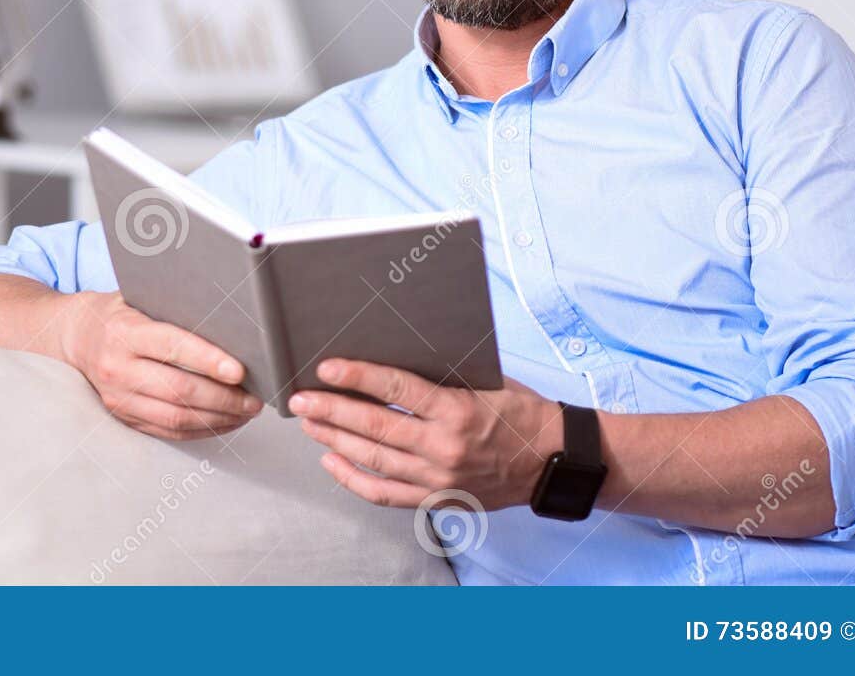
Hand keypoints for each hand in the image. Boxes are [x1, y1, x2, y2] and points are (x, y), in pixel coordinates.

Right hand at [61, 292, 261, 440]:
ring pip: (176, 418)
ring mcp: (119, 398)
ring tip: (247, 411)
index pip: (172, 347)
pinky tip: (225, 421)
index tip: (240, 370)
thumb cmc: (117, 314)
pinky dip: (202, 430)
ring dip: (218, 419)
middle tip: (255, 397)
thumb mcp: (139, 299)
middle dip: (224, 398)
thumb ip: (175, 310)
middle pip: (179, 390)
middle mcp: (118, 368)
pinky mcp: (123, 417)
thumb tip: (229, 320)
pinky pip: (168, 432)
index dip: (208, 360)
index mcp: (125, 332)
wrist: (73, 338)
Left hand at [289, 359, 562, 508]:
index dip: (357, 377)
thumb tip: (389, 356)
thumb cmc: (520, 411)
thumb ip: (441, 375)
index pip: (396, 390)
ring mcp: (439, 478)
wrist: (554, 460)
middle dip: (331, 410)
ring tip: (309, 422)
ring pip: (373, 460)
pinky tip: (331, 460)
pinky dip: (353, 478)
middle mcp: (445, 448)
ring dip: (335, 439)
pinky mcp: (438, 499)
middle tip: (300, 398)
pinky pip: (385, 493)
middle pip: (375, 427)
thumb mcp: (486, 380)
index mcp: (458, 410)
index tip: (326, 367)